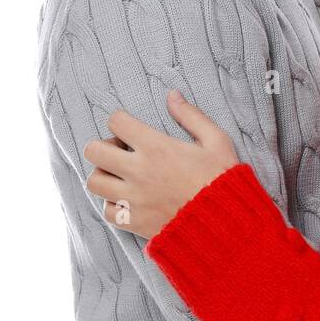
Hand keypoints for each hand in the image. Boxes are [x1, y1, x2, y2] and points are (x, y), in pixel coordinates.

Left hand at [83, 91, 239, 240]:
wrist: (226, 224)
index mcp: (156, 147)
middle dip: (104, 146)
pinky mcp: (134, 222)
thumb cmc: (222, 181)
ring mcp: (133, 198)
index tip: (130, 129)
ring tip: (121, 176)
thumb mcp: (216, 141)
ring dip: (104, 175)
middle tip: (121, 151)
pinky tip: (129, 200)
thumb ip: (191, 116)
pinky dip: (113, 204)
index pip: (116, 122)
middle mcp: (138, 172)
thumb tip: (172, 95)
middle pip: (93, 151)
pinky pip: (106, 211)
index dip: (121, 121)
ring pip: (94, 182)